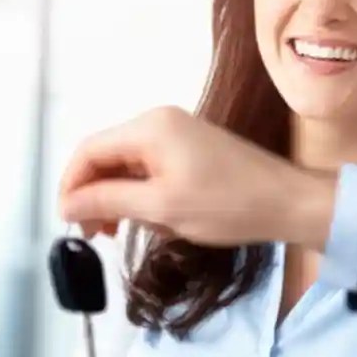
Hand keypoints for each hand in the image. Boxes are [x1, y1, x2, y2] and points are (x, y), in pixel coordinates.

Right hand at [58, 106, 336, 249]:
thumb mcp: (161, 207)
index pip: (90, 150)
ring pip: (127, 166)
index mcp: (149, 127)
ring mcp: (176, 133)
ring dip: (121, 199)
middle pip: (107, 156)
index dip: (71, 185)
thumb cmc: (227, 205)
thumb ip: (108, 201)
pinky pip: (150, 169)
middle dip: (96, 195)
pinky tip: (153, 221)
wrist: (288, 202)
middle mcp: (158, 121)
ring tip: (126, 232)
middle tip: (95, 235)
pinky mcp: (190, 149)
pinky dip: (143, 195)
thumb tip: (67, 204)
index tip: (68, 222)